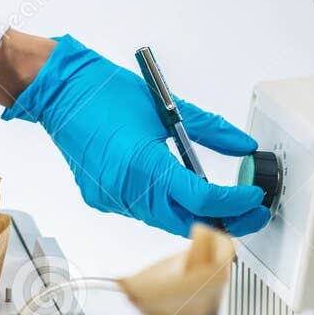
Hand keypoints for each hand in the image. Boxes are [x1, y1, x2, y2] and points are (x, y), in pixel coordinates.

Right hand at [1, 35, 269, 238]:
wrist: (59, 92)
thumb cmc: (104, 92)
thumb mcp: (166, 106)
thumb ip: (210, 129)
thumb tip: (243, 145)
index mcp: (142, 162)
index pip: (200, 199)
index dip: (233, 203)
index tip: (254, 197)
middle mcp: (124, 188)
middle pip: (185, 222)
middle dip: (222, 221)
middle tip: (249, 211)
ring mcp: (110, 198)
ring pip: (163, 220)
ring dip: (194, 215)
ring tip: (221, 203)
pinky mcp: (100, 199)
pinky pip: (142, 212)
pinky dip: (164, 206)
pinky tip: (178, 193)